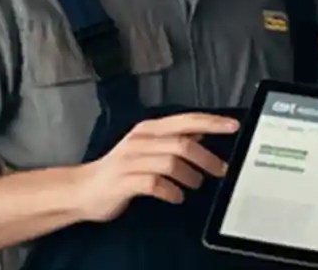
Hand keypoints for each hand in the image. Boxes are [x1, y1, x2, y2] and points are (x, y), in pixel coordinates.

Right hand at [76, 112, 238, 222]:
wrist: (84, 189)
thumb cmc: (120, 170)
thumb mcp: (147, 148)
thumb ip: (172, 139)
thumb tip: (201, 131)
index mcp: (148, 130)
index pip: (185, 119)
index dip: (211, 122)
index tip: (233, 126)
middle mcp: (140, 141)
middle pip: (181, 143)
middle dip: (206, 157)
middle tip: (222, 170)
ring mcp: (131, 161)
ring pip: (171, 162)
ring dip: (190, 176)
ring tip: (195, 185)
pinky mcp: (125, 182)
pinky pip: (156, 184)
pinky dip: (172, 192)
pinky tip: (176, 196)